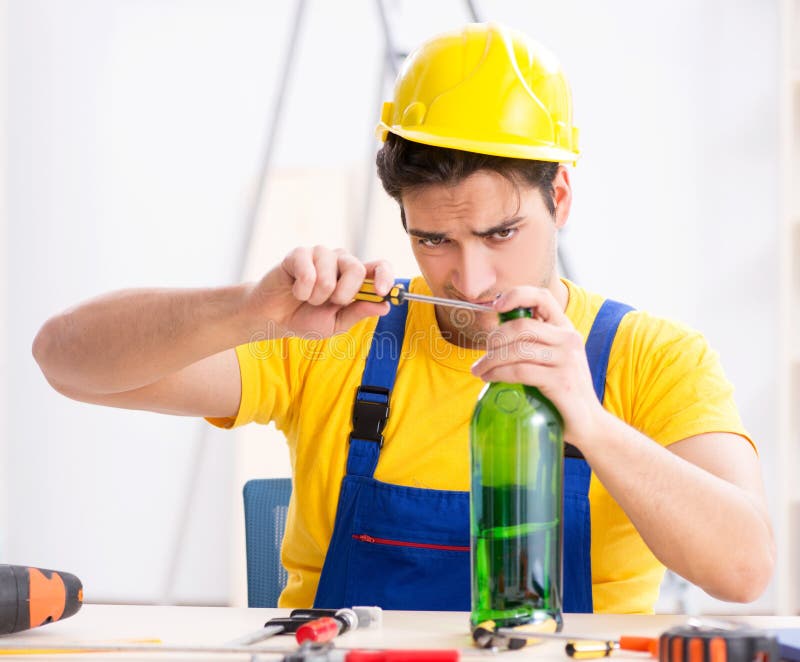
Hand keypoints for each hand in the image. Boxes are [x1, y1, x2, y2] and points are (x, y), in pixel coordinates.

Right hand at [246, 246, 392, 338]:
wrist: (275, 318)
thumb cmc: (306, 318)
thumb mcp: (336, 324)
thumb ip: (358, 313)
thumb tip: (384, 307)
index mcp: (355, 278)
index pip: (380, 266)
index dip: (385, 276)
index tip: (381, 292)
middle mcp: (341, 261)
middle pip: (356, 269)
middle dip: (343, 295)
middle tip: (329, 303)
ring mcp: (320, 254)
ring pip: (329, 275)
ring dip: (317, 296)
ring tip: (308, 298)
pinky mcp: (299, 254)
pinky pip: (307, 273)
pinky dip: (301, 290)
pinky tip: (295, 290)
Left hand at [470, 286, 604, 447]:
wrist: (589, 424)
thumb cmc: (564, 392)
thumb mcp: (553, 360)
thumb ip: (533, 345)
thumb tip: (495, 339)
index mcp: (565, 329)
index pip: (541, 297)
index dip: (515, 295)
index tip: (495, 306)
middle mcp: (568, 339)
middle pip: (521, 326)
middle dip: (494, 339)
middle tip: (482, 356)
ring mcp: (567, 359)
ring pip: (517, 349)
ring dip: (490, 359)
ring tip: (479, 371)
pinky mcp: (561, 380)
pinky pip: (520, 371)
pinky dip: (498, 373)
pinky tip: (490, 378)